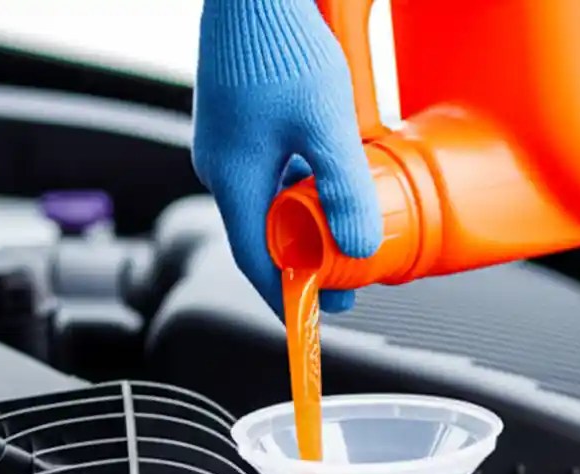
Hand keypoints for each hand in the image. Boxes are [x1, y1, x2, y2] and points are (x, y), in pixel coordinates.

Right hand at [192, 0, 382, 315]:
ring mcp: (227, 139)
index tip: (307, 323)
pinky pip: (267, 168)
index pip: (254, 258)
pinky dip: (297, 186)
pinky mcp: (239, 116)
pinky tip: (327, 179)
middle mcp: (221, 162)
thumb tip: (359, 247)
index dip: (283, 296)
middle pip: (262, 232)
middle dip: (301, 262)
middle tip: (342, 282)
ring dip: (303, 221)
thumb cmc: (280, 43)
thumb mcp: (327, 122)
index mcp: (232, 175)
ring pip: (268, 198)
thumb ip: (344, 187)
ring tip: (343, 235)